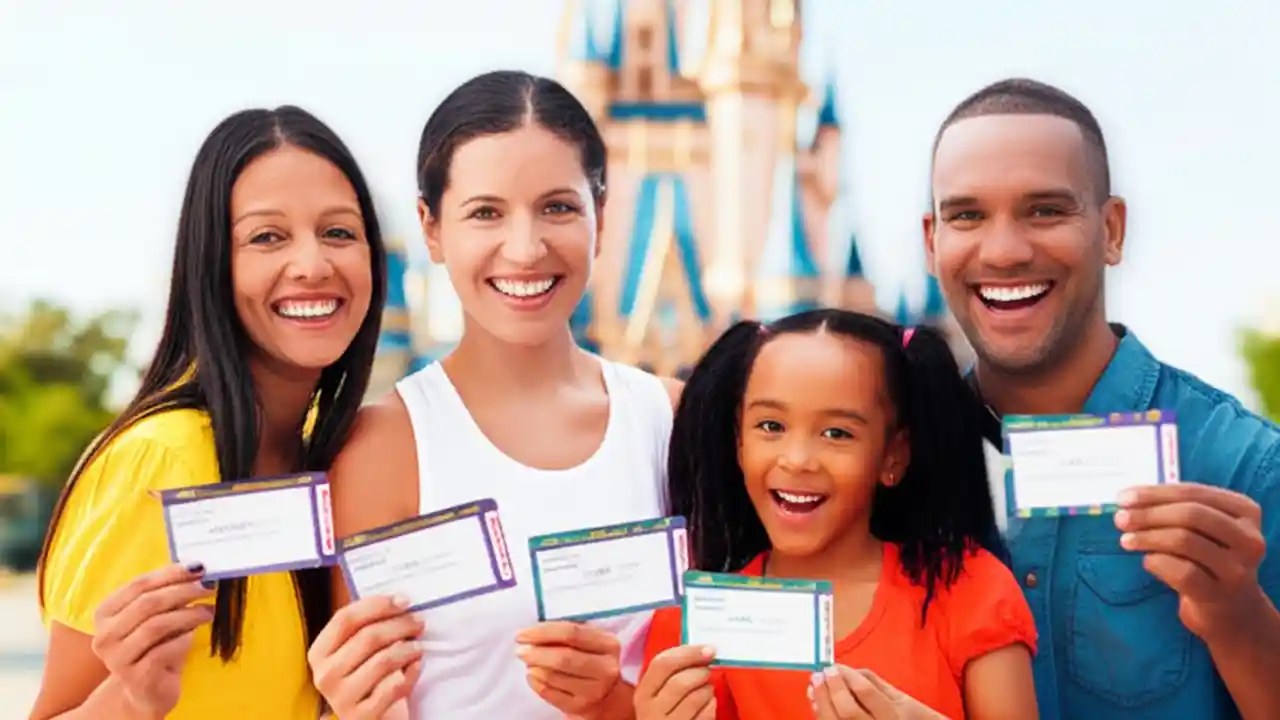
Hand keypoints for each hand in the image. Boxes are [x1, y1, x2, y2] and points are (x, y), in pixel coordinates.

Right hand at [90, 562, 214, 717]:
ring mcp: (117, 659)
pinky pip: (165, 650)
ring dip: (188, 615)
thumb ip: (167, 594)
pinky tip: (194, 636)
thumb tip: (196, 569)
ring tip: (209, 611)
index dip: (170, 574)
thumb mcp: (156, 617)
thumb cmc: (154, 646)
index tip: (198, 567)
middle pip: (148, 603)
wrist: (146, 689)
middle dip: (183, 591)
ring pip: (156, 625)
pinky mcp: (136, 677)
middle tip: (208, 588)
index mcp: (105, 613)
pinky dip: (184, 639)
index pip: (138, 585)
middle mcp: (104, 635)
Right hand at [307, 595, 424, 719]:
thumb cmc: (369, 680)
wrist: (375, 719)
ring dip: (408, 649)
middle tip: (419, 621)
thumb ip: (367, 627)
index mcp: (319, 653)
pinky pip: (394, 686)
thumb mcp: (358, 653)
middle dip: (400, 624)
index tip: (404, 601)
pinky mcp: (362, 716)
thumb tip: (399, 600)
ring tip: (419, 646)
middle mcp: (325, 675)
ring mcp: (341, 698)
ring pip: (383, 660)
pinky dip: (411, 673)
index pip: (346, 619)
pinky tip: (417, 666)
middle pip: (368, 637)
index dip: (378, 605)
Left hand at [516, 621, 624, 716]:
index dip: (543, 632)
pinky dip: (536, 683)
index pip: (571, 633)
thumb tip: (535, 631)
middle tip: (520, 651)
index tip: (522, 634)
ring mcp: (594, 690)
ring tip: (528, 663)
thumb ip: (568, 633)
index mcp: (608, 644)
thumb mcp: (590, 642)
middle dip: (536, 653)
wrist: (608, 696)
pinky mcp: (581, 707)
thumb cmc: (592, 660)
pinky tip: (532, 676)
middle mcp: (606, 668)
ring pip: (555, 677)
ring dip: (535, 667)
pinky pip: (551, 694)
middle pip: (564, 657)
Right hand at [634, 645, 716, 719]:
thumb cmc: (665, 711)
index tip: (708, 650)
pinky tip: (708, 705)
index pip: (663, 664)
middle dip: (700, 672)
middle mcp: (650, 710)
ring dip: (707, 690)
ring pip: (695, 699)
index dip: (689, 653)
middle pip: (680, 682)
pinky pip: (705, 715)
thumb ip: (672, 672)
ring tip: (707, 689)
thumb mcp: (658, 693)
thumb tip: (701, 650)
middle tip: (707, 671)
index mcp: (643, 693)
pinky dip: (711, 706)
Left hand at [812, 666, 945, 719]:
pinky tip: (818, 704)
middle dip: (832, 689)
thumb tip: (846, 672)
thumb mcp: (903, 700)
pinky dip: (823, 715)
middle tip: (822, 673)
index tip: (834, 666)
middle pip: (848, 711)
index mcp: (895, 717)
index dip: (847, 677)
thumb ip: (875, 684)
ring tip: (815, 686)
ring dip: (821, 703)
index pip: (866, 693)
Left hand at [1116, 483, 1268, 639]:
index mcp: (1245, 511)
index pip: (1194, 493)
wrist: (1231, 609)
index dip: (1154, 494)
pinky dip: (1157, 562)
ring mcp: (1238, 568)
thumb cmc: (1208, 558)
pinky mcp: (1221, 594)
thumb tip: (1128, 499)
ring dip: (1148, 537)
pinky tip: (1147, 561)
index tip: (1122, 498)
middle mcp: (1249, 538)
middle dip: (1149, 514)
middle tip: (1121, 519)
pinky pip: (1182, 572)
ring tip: (1126, 540)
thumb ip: (1175, 508)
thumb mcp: (1204, 529)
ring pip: (1185, 541)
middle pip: (1191, 515)